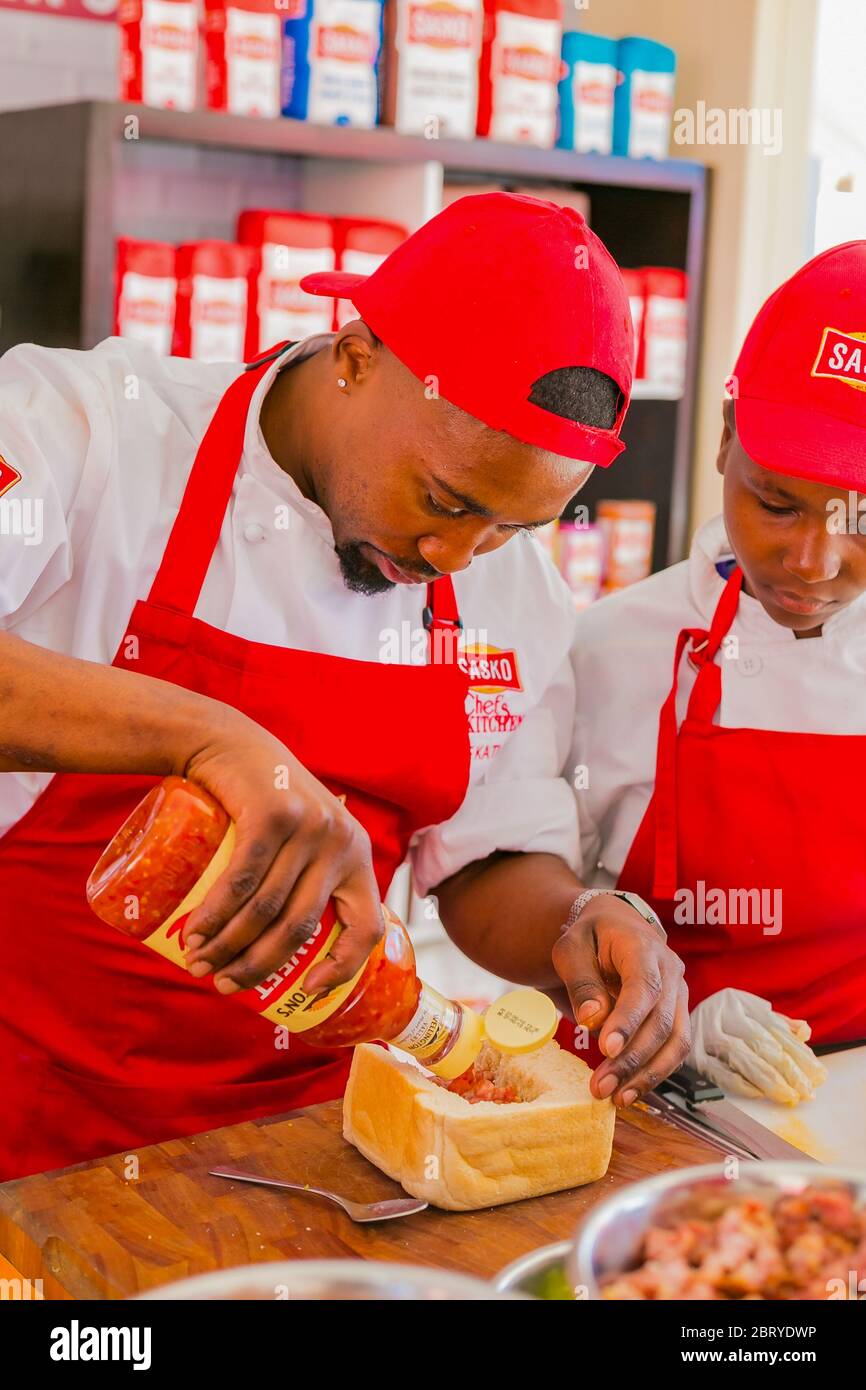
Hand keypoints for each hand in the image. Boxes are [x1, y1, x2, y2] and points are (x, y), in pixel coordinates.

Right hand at [178, 716, 383, 996]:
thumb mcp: (302, 836)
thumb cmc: (262, 800)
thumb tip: (279, 950)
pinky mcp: (273, 816)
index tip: (307, 990)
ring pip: (268, 909)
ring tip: (198, 964)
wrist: (229, 741)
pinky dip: (215, 914)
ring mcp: (309, 828)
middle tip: (224, 985)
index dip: (344, 967)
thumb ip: (305, 877)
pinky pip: (243, 881)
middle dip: (258, 966)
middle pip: (302, 927)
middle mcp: (341, 843)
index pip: (369, 926)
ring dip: (227, 945)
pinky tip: (195, 933)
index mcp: (357, 856)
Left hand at [552, 896, 689, 1105]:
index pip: (643, 987)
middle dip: (632, 1059)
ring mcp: (679, 994)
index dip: (628, 1021)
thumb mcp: (571, 949)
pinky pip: (675, 1049)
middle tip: (601, 1086)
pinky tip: (630, 1091)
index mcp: (643, 947)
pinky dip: (655, 1073)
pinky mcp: (678, 1014)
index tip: (606, 1049)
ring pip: (677, 1041)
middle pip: (661, 1021)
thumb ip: (581, 982)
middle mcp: (671, 971)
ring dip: (647, 1074)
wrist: (616, 927)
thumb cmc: (590, 938)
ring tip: (616, 1097)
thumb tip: (593, 1020)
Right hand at [688, 989, 827, 1103]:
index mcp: (738, 1001)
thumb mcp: (746, 1010)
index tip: (816, 1074)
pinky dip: (739, 1082)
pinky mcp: (689, 1053)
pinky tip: (757, 1093)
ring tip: (787, 1095)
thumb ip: (777, 1022)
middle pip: (761, 1042)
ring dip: (768, 1079)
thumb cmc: (716, 1016)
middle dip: (788, 1070)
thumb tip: (804, 1031)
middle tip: (805, 1091)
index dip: (798, 1053)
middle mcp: (720, 1012)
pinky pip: (716, 1070)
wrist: (665, 1005)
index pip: (775, 1029)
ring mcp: (703, 1031)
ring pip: (741, 1055)